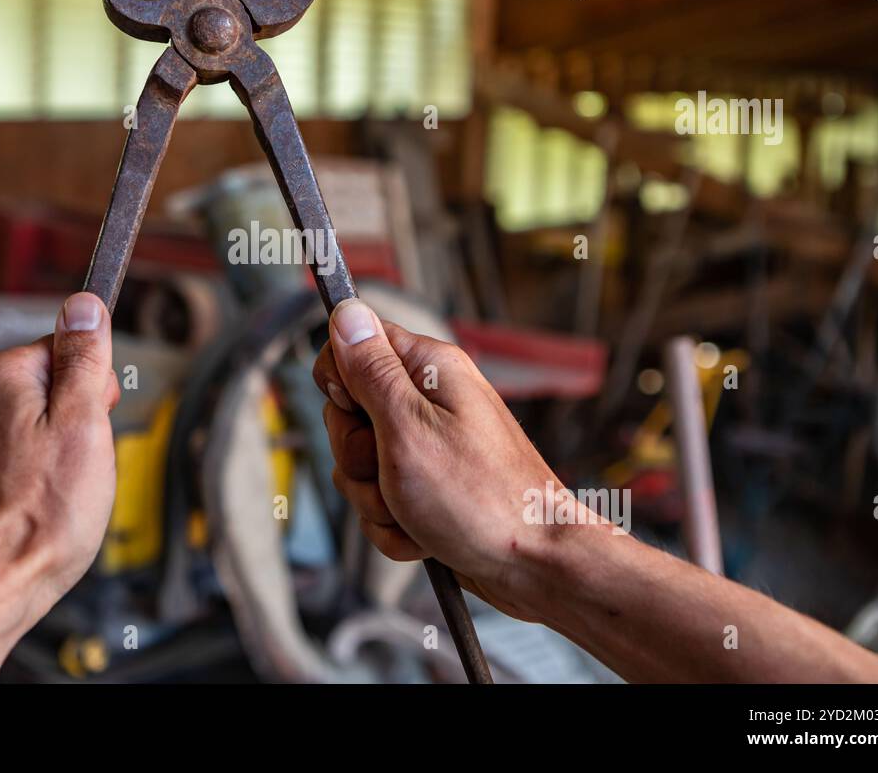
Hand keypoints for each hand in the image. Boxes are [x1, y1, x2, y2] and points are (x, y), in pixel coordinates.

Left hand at [0, 292, 118, 682]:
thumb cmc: (38, 517)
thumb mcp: (84, 425)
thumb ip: (85, 359)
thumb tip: (84, 305)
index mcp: (0, 373)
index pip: (71, 350)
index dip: (94, 391)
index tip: (93, 426)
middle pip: (53, 385)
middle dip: (77, 423)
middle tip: (77, 467)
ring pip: (37, 424)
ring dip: (57, 453)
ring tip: (55, 494)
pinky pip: (17, 454)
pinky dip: (33, 476)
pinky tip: (36, 506)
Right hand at [312, 298, 570, 622]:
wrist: (536, 567)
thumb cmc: (481, 499)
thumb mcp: (409, 428)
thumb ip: (371, 371)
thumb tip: (346, 311)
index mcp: (429, 369)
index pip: (354, 347)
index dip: (341, 384)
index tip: (361, 415)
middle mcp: (431, 402)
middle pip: (349, 414)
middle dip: (358, 456)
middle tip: (393, 471)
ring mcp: (431, 447)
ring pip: (361, 466)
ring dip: (376, 499)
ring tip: (415, 510)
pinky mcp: (431, 487)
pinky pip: (382, 501)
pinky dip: (395, 525)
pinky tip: (424, 534)